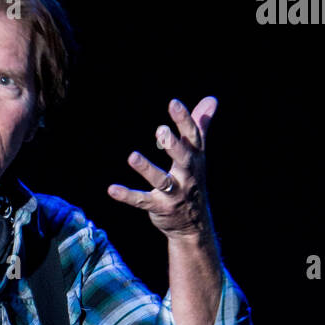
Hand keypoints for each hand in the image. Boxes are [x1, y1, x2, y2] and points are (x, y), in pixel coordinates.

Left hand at [108, 96, 216, 239]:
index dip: (184, 120)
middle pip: (183, 158)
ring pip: (162, 181)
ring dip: (147, 169)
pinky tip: (112, 189)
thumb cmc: (192, 181)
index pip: (193, 137)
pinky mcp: (159, 208)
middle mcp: (188, 175)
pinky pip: (142, 201)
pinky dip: (127, 196)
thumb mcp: (198, 154)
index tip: (173, 103)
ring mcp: (174, 193)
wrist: (194, 225)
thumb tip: (212, 99)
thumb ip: (201, 126)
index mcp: (195, 159)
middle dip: (173, 145)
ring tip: (132, 156)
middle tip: (161, 131)